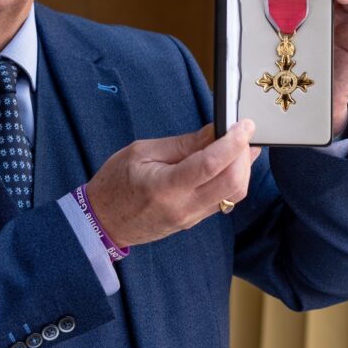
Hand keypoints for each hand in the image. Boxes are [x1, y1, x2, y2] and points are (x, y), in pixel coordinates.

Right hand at [85, 121, 261, 246]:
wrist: (103, 221)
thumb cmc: (115, 184)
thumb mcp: (141, 152)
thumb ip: (182, 144)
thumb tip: (214, 131)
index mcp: (165, 187)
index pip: (211, 164)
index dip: (233, 143)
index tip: (244, 125)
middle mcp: (183, 207)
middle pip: (233, 183)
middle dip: (244, 155)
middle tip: (243, 133)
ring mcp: (191, 218)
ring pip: (235, 194)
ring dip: (243, 168)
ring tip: (241, 145)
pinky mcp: (195, 220)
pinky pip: (224, 199)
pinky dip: (233, 178)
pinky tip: (232, 162)